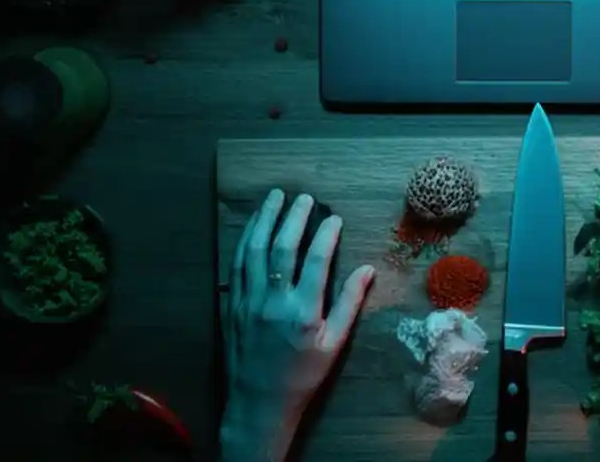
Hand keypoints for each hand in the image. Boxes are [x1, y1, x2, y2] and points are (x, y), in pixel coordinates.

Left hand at [220, 190, 375, 461]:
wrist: (259, 402)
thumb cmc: (303, 375)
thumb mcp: (335, 344)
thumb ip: (350, 304)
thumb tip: (368, 269)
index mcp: (303, 311)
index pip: (315, 260)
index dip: (326, 235)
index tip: (334, 218)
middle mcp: (273, 301)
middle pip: (282, 247)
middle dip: (294, 217)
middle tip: (304, 197)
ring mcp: (248, 301)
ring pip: (254, 250)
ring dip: (264, 220)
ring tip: (274, 197)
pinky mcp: (232, 304)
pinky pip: (237, 265)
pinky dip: (246, 240)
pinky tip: (253, 226)